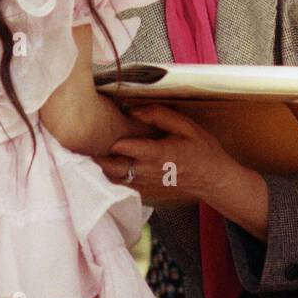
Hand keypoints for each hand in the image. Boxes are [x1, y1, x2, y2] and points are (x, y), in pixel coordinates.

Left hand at [96, 104, 247, 208]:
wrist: (212, 179)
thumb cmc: (201, 150)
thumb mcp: (186, 126)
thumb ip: (159, 116)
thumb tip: (133, 109)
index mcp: (156, 153)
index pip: (122, 147)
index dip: (107, 135)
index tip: (97, 122)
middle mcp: (146, 170)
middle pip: (110, 165)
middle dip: (96, 152)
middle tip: (85, 137)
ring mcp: (144, 182)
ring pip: (112, 176)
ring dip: (100, 163)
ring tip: (92, 147)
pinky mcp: (144, 188)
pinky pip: (120, 182)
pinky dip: (110, 172)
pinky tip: (107, 160)